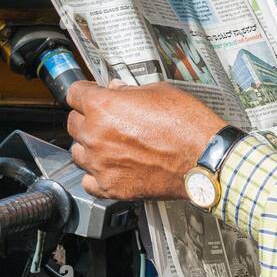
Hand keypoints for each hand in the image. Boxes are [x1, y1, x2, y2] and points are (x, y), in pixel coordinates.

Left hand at [65, 80, 224, 200]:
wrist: (203, 158)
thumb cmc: (186, 123)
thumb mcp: (158, 92)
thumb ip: (128, 91)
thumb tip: (115, 89)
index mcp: (103, 106)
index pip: (74, 93)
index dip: (83, 92)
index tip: (89, 94)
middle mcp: (95, 135)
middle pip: (72, 123)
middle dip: (86, 117)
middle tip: (105, 118)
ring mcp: (100, 164)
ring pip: (78, 152)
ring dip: (89, 146)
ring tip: (109, 144)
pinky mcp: (110, 187)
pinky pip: (88, 181)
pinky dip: (96, 174)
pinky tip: (111, 167)